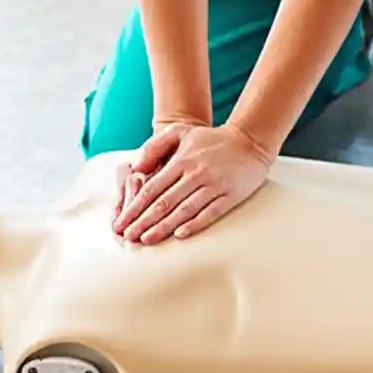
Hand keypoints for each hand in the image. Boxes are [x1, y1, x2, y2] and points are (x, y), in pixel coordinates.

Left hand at [113, 124, 272, 244]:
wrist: (250, 141)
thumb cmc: (211, 139)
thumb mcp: (181, 132)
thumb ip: (155, 146)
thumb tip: (135, 169)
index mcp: (182, 160)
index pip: (153, 188)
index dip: (135, 207)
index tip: (122, 222)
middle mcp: (196, 173)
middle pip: (164, 202)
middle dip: (144, 221)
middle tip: (128, 237)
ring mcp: (214, 185)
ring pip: (184, 210)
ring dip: (164, 227)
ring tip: (147, 239)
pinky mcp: (231, 195)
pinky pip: (210, 213)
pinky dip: (195, 224)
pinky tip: (180, 235)